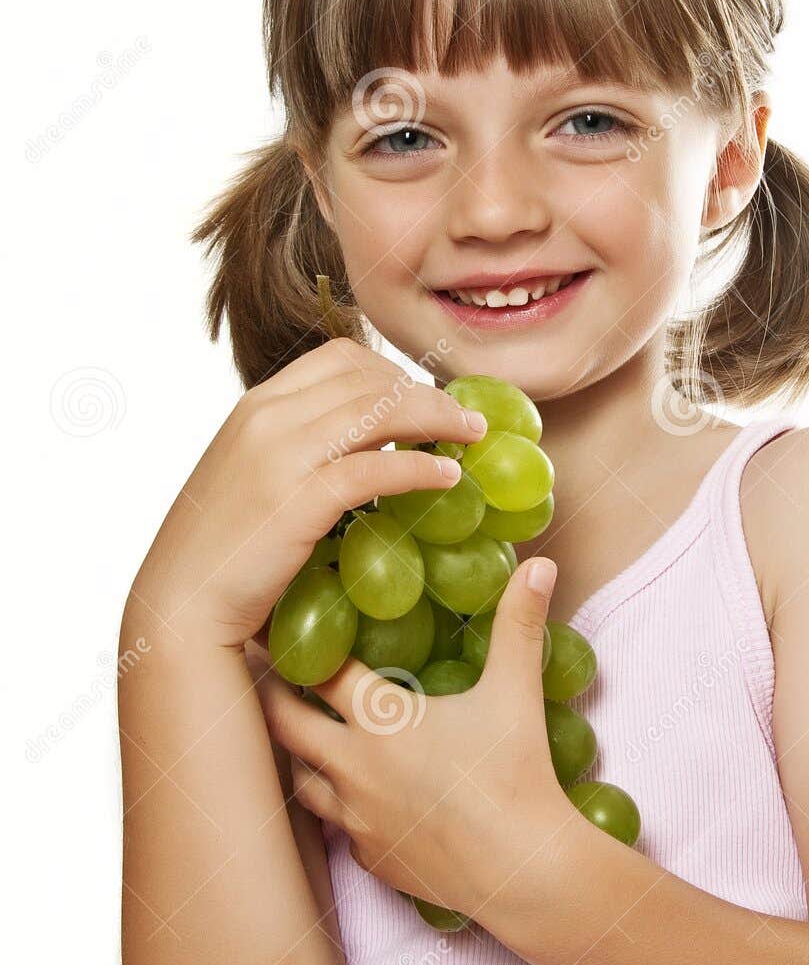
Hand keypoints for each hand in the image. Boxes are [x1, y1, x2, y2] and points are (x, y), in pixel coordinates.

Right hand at [127, 337, 486, 649]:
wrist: (182, 604)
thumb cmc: (222, 551)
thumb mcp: (252, 477)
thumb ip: (296, 450)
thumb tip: (359, 446)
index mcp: (256, 405)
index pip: (341, 359)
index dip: (395, 373)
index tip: (425, 399)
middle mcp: (267, 416)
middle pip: (369, 378)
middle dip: (427, 394)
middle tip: (463, 421)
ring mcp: (281, 454)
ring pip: (381, 410)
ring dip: (438, 420)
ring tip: (470, 439)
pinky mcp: (300, 498)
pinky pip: (379, 467)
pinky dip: (422, 468)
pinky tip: (448, 480)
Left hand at [253, 557, 567, 924]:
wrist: (523, 869)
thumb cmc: (517, 775)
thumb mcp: (516, 692)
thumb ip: (519, 625)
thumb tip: (539, 564)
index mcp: (381, 721)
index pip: (321, 672)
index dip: (300, 648)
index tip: (277, 631)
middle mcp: (353, 767)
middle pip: (285, 725)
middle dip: (271, 699)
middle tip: (264, 679)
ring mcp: (356, 818)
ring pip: (301, 782)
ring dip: (300, 757)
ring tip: (302, 739)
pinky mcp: (371, 858)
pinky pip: (338, 829)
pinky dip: (339, 809)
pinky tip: (353, 800)